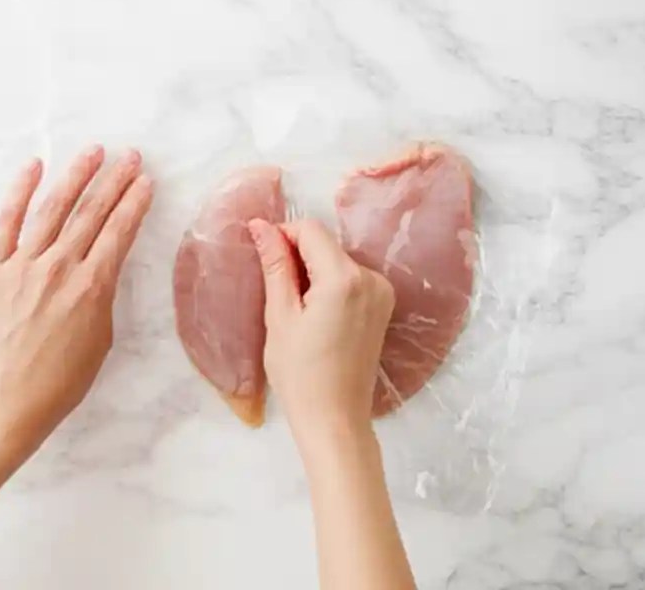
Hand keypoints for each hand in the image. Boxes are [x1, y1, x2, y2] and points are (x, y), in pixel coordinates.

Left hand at [0, 146, 152, 465]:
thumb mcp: (101, 340)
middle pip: (92, 212)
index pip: (119, 232)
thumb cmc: (59, 382)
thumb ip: (103, 295)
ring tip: (94, 152)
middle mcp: (58, 268)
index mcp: (92, 288)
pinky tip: (34, 167)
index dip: (135, 203)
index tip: (146, 181)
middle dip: (114, 180)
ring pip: (54, 208)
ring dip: (77, 175)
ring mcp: (22, 266)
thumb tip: (103, 265)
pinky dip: (20, 191)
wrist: (4, 402)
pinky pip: (7, 221)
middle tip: (129, 157)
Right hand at [247, 218, 394, 444]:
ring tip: (296, 311)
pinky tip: (316, 317)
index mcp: (345, 278)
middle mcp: (371, 278)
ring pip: (336, 261)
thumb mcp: (280, 316)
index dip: (282, 235)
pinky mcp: (382, 306)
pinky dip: (329, 286)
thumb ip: (275, 265)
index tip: (262, 254)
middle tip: (277, 294)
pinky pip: (350, 280)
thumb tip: (262, 226)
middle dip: (297, 257)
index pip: (311, 230)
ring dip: (312, 273)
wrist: (335, 418)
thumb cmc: (300, 373)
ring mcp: (382, 292)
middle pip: (325, 245)